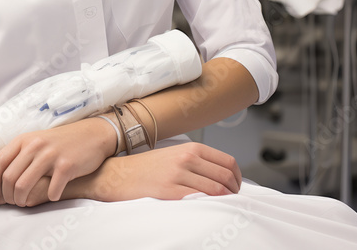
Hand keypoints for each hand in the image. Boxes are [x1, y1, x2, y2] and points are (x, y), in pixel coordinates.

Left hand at [0, 117, 116, 206]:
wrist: (91, 135)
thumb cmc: (58, 141)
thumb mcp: (32, 137)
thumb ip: (9, 145)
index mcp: (23, 139)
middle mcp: (34, 145)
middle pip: (10, 177)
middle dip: (7, 196)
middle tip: (12, 202)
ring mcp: (50, 155)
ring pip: (24, 185)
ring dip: (22, 199)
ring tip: (25, 203)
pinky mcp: (66, 165)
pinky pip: (52, 189)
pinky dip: (50, 196)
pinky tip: (52, 195)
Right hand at [87, 143, 241, 201]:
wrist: (119, 175)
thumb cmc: (146, 168)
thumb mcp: (174, 155)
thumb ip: (197, 161)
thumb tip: (222, 176)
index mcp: (190, 148)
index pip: (228, 162)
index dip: (238, 178)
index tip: (236, 187)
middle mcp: (187, 158)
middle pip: (226, 176)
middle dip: (235, 191)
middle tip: (232, 200)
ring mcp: (179, 174)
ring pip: (217, 190)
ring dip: (226, 201)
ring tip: (222, 207)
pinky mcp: (171, 191)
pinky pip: (200, 199)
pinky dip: (210, 205)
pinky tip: (207, 208)